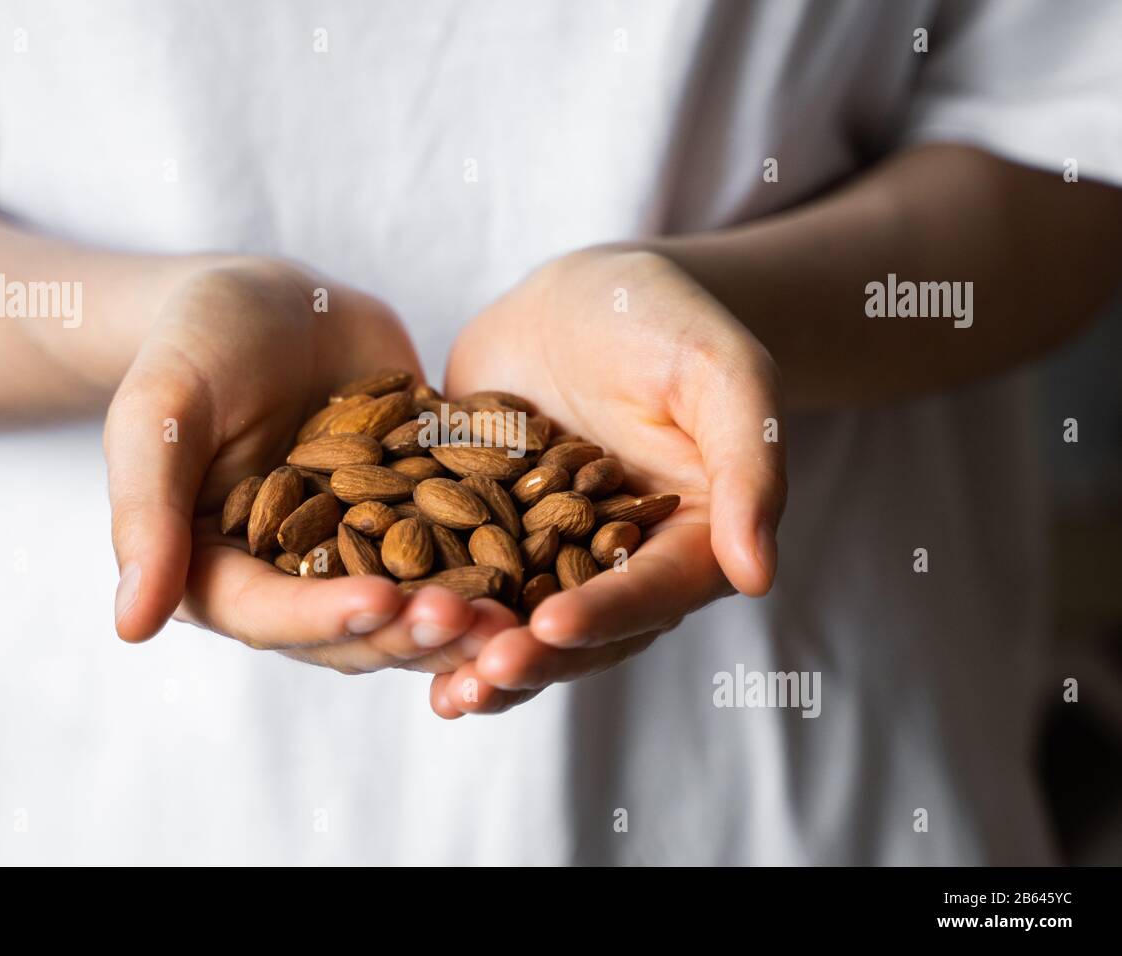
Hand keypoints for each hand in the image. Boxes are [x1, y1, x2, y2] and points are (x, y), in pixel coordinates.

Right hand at [104, 259, 504, 672]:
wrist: (273, 300)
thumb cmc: (194, 345)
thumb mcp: (160, 413)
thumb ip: (145, 512)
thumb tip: (129, 626)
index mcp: (223, 573)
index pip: (270, 616)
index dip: (326, 618)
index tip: (382, 603)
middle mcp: (300, 580)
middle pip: (357, 630)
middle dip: (413, 629)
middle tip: (472, 619)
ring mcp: (368, 553)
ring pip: (419, 602)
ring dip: (467, 612)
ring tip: (519, 609)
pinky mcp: (423, 518)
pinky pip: (464, 545)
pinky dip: (503, 555)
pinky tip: (555, 549)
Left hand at [430, 248, 786, 715]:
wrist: (581, 297)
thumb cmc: (665, 321)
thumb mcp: (721, 374)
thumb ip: (748, 467)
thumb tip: (757, 575)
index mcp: (691, 542)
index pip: (653, 592)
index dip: (606, 615)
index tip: (553, 625)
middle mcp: (621, 567)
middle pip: (585, 634)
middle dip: (535, 657)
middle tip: (483, 670)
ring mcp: (551, 559)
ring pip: (523, 628)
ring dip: (484, 661)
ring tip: (445, 691)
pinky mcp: (489, 539)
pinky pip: (464, 586)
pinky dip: (436, 614)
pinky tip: (393, 635)